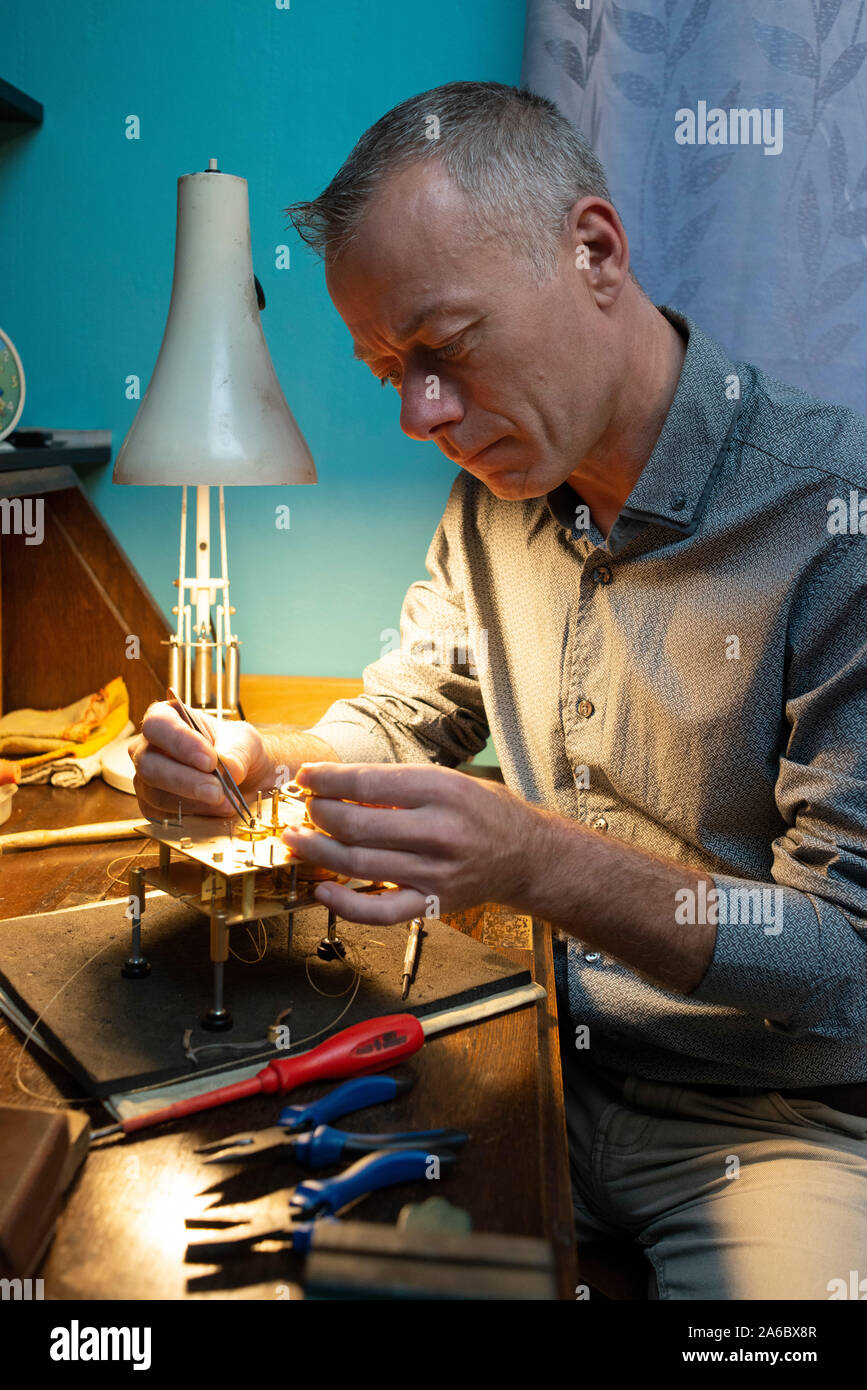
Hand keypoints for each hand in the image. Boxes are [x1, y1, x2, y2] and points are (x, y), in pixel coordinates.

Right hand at [129, 700, 272, 820]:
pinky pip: (162, 817)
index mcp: (166, 718)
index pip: (158, 724)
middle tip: (218, 791)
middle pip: (149, 765)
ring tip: (226, 804)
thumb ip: (238, 752)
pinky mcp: (153, 808)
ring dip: (193, 803)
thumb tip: (229, 769)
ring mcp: (146, 780)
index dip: (180, 742)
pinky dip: (192, 817)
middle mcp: (148, 748)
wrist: (247, 779)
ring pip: (155, 795)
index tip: (210, 761)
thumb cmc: (237, 750)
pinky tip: (215, 813)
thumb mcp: (246, 741)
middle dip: (186, 781)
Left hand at [281, 762, 545, 924]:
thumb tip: (338, 787)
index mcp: (442, 791)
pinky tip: (321, 891)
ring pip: (358, 865)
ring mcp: (433, 873)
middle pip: (356, 826)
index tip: (306, 778)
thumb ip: (397, 786)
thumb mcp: (448, 781)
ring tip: (297, 841)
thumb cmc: (484, 812)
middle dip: (318, 815)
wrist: (528, 856)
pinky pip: (378, 911)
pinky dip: (343, 905)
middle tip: (303, 809)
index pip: (367, 784)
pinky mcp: (431, 903)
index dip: (327, 781)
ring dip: (318, 853)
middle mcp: (438, 831)